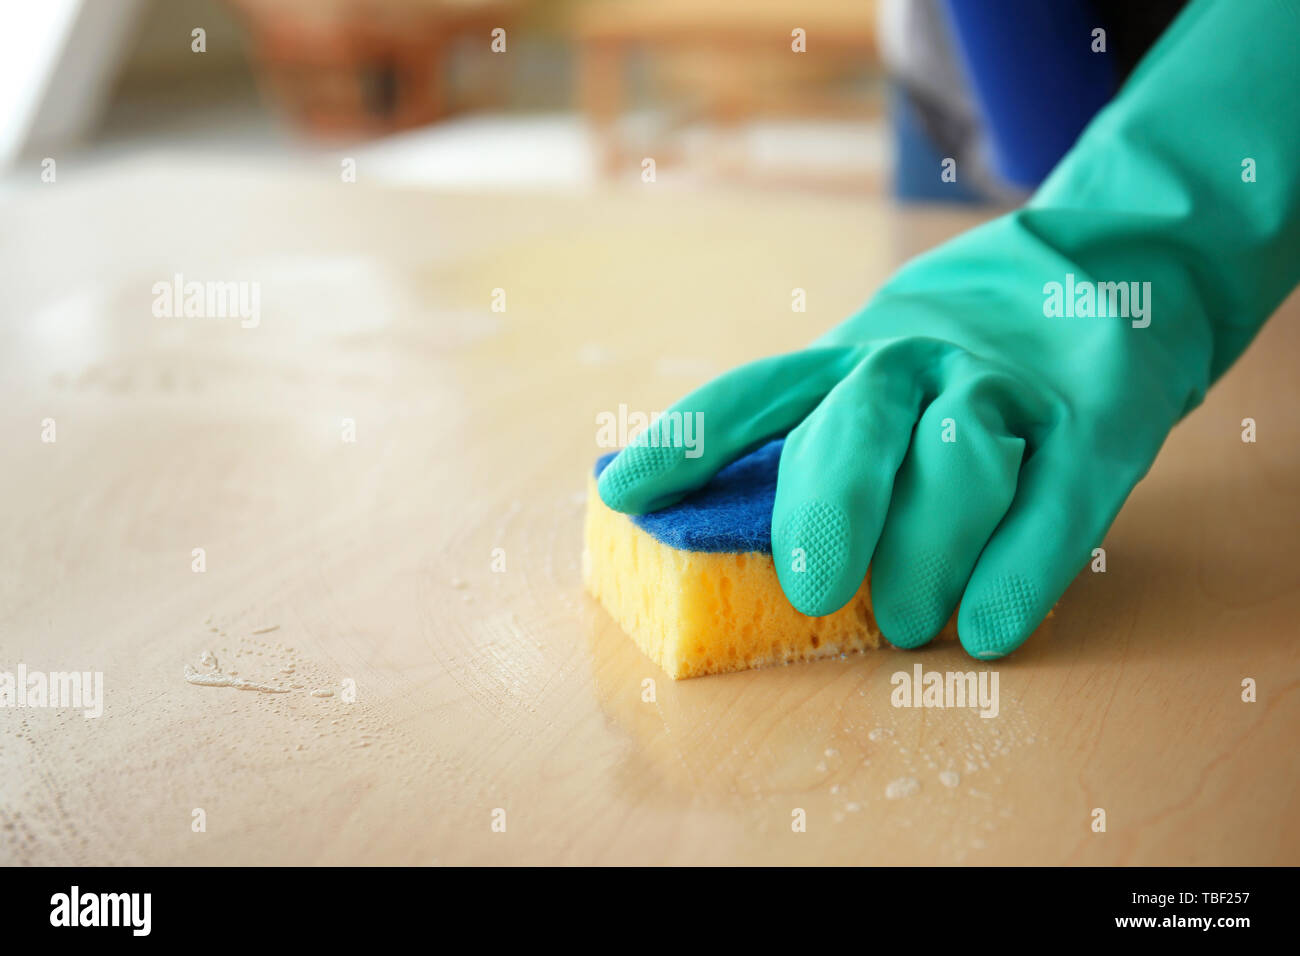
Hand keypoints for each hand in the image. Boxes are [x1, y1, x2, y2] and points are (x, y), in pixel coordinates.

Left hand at [598, 213, 1189, 658]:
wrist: (1118, 269)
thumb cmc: (963, 368)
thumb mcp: (878, 374)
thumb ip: (813, 438)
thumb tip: (705, 519)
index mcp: (850, 356)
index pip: (755, 393)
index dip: (688, 443)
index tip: (622, 493)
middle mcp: (915, 361)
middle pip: (856, 425)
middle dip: (829, 512)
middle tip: (816, 592)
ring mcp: (1004, 386)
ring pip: (957, 461)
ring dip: (926, 552)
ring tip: (914, 625)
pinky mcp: (1093, 422)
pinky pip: (1051, 502)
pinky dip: (1017, 572)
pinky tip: (987, 629)